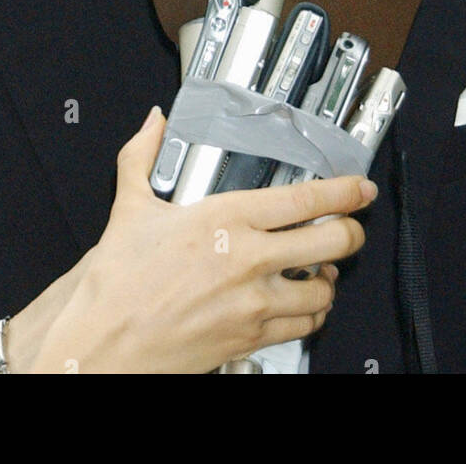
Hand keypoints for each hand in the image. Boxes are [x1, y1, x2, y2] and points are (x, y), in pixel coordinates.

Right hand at [30, 106, 375, 373]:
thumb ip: (143, 156)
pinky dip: (312, 313)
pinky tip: (301, 303)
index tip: (360, 188)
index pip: (305, 198)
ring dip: (331, 277)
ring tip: (324, 268)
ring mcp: (254, 303)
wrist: (104, 344)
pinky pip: (303, 326)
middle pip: (332, 242)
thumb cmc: (117, 282)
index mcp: (225, 218)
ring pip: (325, 289)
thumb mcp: (130, 208)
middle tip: (351, 226)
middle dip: (352, 232)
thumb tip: (152, 122)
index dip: (344, 192)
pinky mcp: (250, 338)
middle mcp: (248, 259)